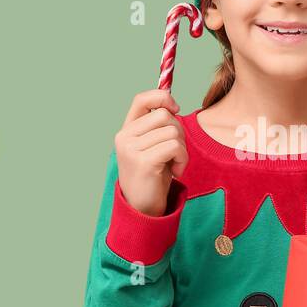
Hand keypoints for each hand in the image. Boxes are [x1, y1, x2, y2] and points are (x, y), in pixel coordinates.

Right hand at [115, 89, 187, 216]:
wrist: (143, 208)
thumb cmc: (153, 176)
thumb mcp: (152, 146)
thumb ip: (158, 126)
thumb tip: (173, 104)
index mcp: (126, 130)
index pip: (142, 99)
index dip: (162, 97)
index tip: (175, 109)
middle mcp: (124, 137)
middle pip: (164, 115)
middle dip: (179, 131)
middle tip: (175, 152)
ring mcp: (131, 149)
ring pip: (172, 131)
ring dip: (182, 149)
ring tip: (174, 164)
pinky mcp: (143, 162)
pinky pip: (175, 146)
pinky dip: (182, 158)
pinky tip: (175, 172)